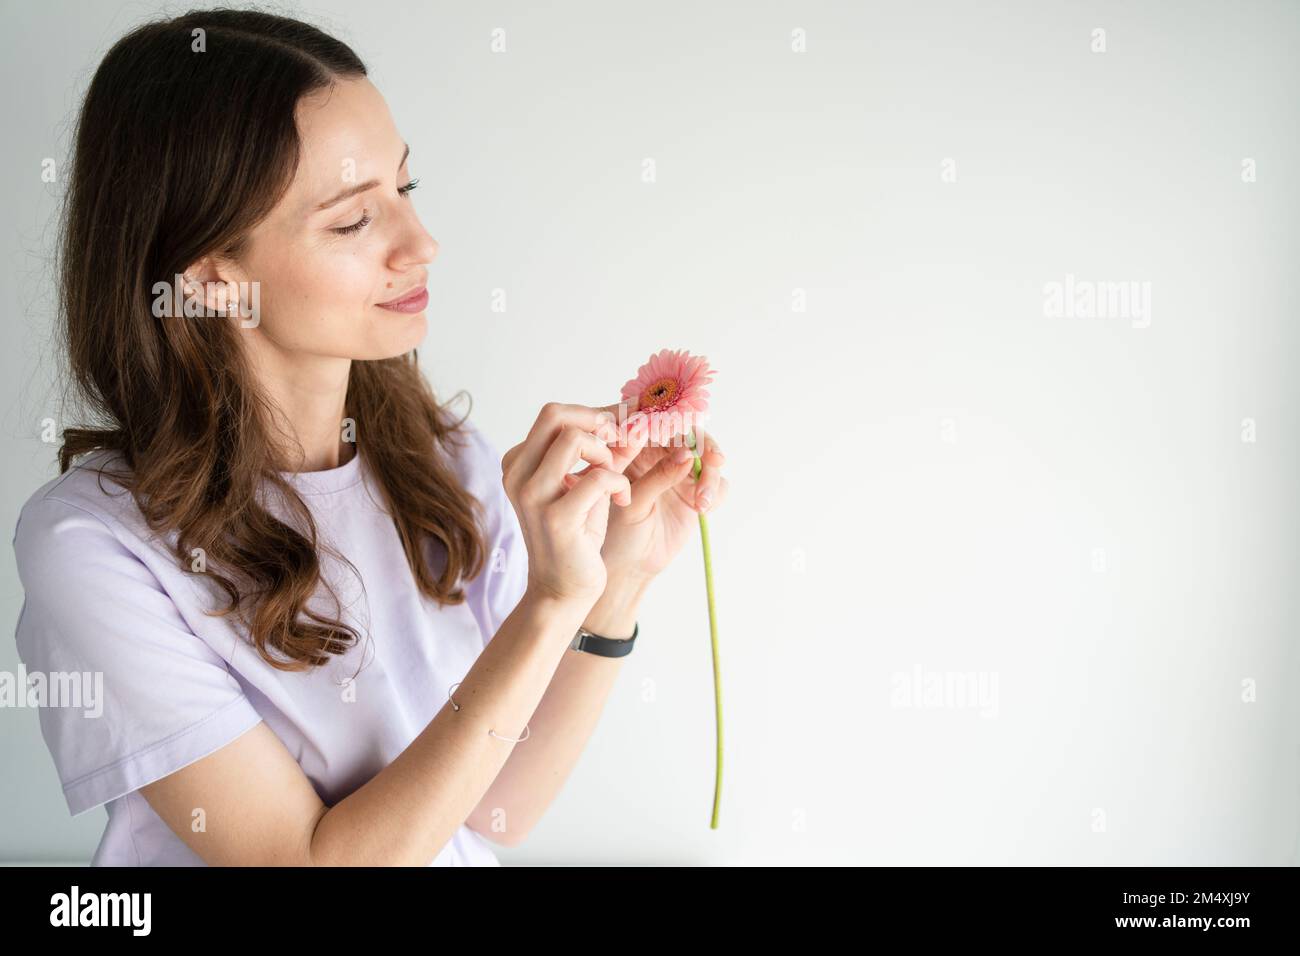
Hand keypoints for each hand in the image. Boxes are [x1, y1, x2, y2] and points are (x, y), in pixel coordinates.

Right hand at [501, 403, 631, 606]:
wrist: (563, 590)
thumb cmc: (576, 537)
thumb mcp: (589, 486)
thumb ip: (607, 454)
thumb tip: (635, 422)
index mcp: (518, 463)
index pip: (554, 414)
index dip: (594, 413)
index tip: (621, 425)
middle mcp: (517, 474)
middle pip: (556, 414)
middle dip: (597, 421)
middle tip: (619, 441)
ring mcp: (532, 495)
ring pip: (574, 438)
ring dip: (607, 453)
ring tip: (616, 476)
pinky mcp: (556, 518)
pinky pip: (598, 477)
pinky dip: (619, 483)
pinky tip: (623, 498)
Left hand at [562, 408, 729, 582]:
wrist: (631, 564)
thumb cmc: (619, 531)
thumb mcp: (634, 503)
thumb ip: (657, 477)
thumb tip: (688, 454)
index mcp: (637, 447)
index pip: (661, 424)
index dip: (680, 424)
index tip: (690, 436)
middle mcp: (661, 455)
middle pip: (692, 436)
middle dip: (706, 447)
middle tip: (715, 461)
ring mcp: (682, 472)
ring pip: (709, 458)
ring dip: (712, 476)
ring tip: (703, 501)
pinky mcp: (698, 491)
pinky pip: (718, 484)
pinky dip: (716, 493)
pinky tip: (702, 509)